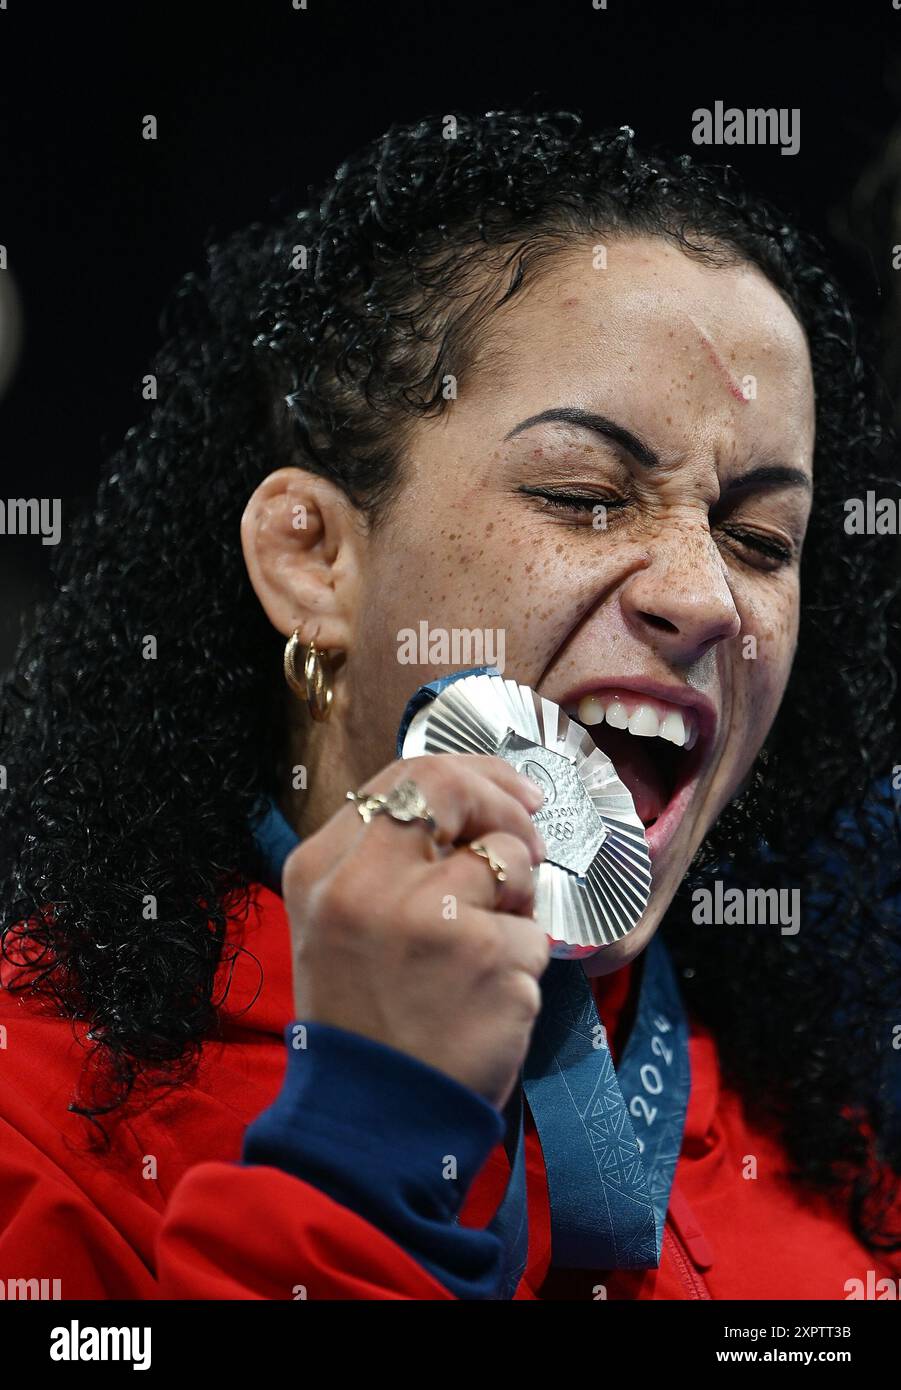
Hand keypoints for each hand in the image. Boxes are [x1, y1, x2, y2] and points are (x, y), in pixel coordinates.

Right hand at [283, 754, 548, 1109]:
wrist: (373, 1119)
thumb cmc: (362, 1015)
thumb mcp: (336, 922)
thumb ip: (383, 859)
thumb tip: (468, 801)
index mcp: (322, 868)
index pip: (405, 775)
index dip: (472, 774)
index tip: (510, 793)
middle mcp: (367, 882)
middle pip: (453, 787)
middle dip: (506, 802)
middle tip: (530, 833)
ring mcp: (430, 916)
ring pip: (511, 861)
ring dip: (518, 899)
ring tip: (486, 946)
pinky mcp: (487, 957)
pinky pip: (532, 933)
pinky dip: (522, 963)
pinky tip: (488, 999)